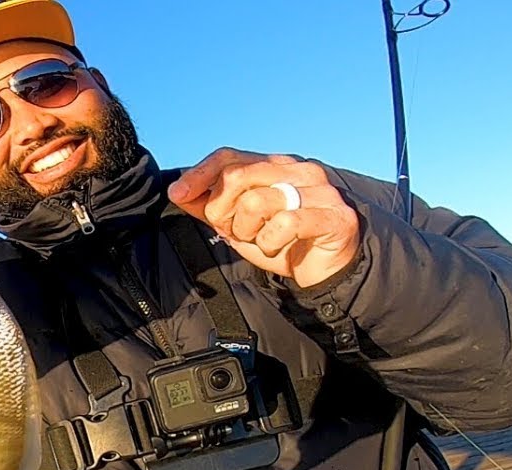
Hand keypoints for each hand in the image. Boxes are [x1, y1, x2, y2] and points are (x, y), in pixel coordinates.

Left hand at [167, 148, 360, 287]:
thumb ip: (211, 208)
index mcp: (276, 165)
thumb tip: (179, 191)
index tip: (178, 194)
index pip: (229, 157)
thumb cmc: (282, 243)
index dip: (200, 174)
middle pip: (236, 177)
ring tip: (260, 240)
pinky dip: (271, 242)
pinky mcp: (334, 215)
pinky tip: (279, 247)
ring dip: (248, 231)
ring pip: (256, 201)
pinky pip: (285, 223)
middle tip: (235, 231)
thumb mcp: (239, 226)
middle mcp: (299, 169)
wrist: (325, 270)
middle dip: (223, 211)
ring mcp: (319, 190)